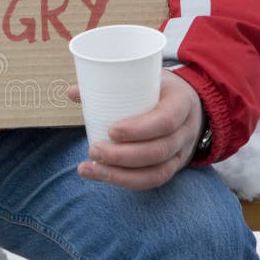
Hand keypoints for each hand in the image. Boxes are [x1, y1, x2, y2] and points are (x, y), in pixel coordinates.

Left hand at [67, 70, 203, 189]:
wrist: (187, 102)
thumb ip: (111, 84)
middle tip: (93, 150)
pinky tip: (99, 175)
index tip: (111, 130)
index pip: (166, 120)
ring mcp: (181, 152)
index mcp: (181, 102)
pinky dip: (124, 181)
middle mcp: (186, 131)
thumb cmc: (159, 88)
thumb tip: (72, 93)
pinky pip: (152, 181)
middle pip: (159, 150)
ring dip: (120, 174)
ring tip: (90, 167)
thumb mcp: (144, 78)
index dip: (139, 129)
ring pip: (156, 172)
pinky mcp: (172, 166)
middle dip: (123, 156)